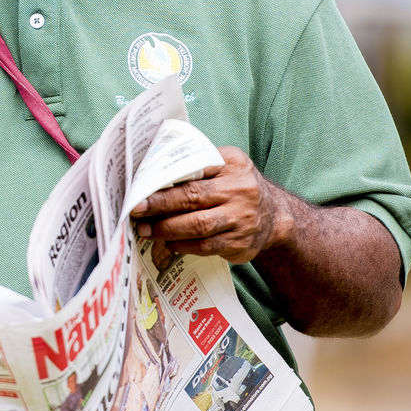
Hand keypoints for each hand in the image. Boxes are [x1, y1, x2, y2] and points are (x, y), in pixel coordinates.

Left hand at [130, 147, 293, 269]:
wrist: (274, 216)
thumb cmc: (236, 187)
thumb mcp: (227, 166)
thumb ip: (198, 165)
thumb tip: (152, 172)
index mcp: (233, 164)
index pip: (195, 167)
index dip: (166, 178)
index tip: (141, 187)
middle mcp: (241, 190)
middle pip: (193, 196)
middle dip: (160, 204)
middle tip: (136, 210)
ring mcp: (242, 218)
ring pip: (199, 225)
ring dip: (168, 229)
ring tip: (146, 230)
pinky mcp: (240, 243)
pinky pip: (207, 246)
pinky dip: (184, 245)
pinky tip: (169, 243)